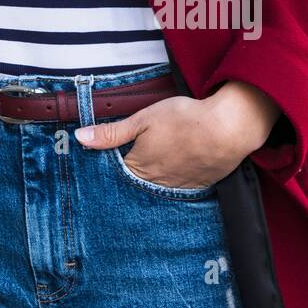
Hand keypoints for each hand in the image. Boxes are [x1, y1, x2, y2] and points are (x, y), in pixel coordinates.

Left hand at [74, 91, 255, 189]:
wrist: (227, 129)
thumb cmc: (183, 119)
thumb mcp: (143, 119)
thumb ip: (111, 132)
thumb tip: (80, 138)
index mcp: (139, 166)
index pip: (116, 171)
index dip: (110, 163)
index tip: (106, 157)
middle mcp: (156, 183)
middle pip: (136, 183)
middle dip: (129, 176)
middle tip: (128, 164)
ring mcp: (178, 187)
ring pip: (157, 187)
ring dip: (151, 180)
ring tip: (152, 167)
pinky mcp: (198, 185)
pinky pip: (179, 189)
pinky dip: (173, 181)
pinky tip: (175, 170)